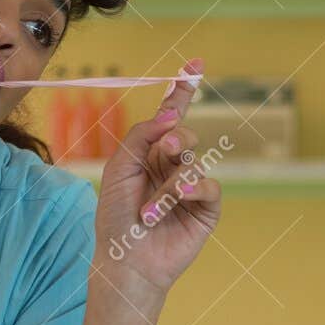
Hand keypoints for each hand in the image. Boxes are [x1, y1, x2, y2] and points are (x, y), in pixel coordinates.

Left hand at [93, 57, 220, 300]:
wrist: (126, 260)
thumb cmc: (116, 218)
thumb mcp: (119, 169)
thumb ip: (142, 136)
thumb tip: (171, 115)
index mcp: (151, 154)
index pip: (171, 117)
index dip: (182, 91)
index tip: (194, 64)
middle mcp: (173, 167)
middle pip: (185, 135)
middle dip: (177, 139)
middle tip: (167, 148)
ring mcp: (191, 188)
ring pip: (193, 162)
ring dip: (169, 185)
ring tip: (149, 211)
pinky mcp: (206, 209)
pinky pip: (209, 186)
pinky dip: (192, 190)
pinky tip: (176, 202)